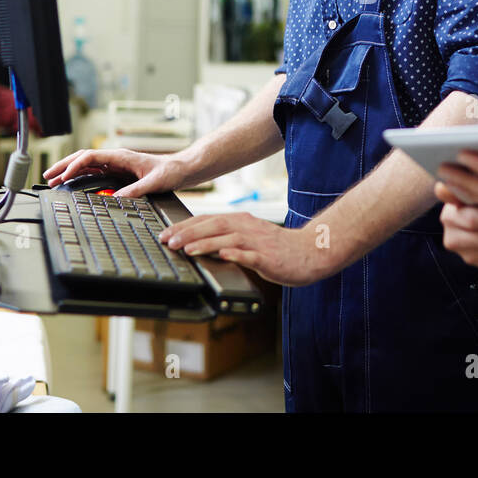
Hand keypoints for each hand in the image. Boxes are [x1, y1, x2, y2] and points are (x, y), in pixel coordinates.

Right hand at [41, 147, 190, 196]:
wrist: (181, 169)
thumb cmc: (170, 171)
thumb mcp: (155, 182)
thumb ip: (137, 190)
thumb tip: (118, 199)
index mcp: (121, 156)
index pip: (90, 157)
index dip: (75, 166)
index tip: (65, 177)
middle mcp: (115, 159)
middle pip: (83, 159)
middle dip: (64, 166)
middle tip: (48, 176)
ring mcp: (115, 165)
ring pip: (86, 165)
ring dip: (69, 171)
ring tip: (53, 180)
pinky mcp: (117, 172)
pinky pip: (93, 173)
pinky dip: (79, 177)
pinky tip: (71, 183)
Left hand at [158, 213, 323, 286]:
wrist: (311, 251)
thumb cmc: (279, 249)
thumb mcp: (250, 239)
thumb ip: (228, 239)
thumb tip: (201, 244)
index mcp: (241, 222)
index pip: (208, 220)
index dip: (185, 226)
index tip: (166, 233)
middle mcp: (247, 228)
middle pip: (213, 225)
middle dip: (188, 233)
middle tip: (168, 241)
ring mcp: (258, 242)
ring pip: (228, 238)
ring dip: (205, 243)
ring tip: (186, 249)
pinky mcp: (268, 257)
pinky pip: (249, 255)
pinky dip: (235, 254)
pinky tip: (222, 257)